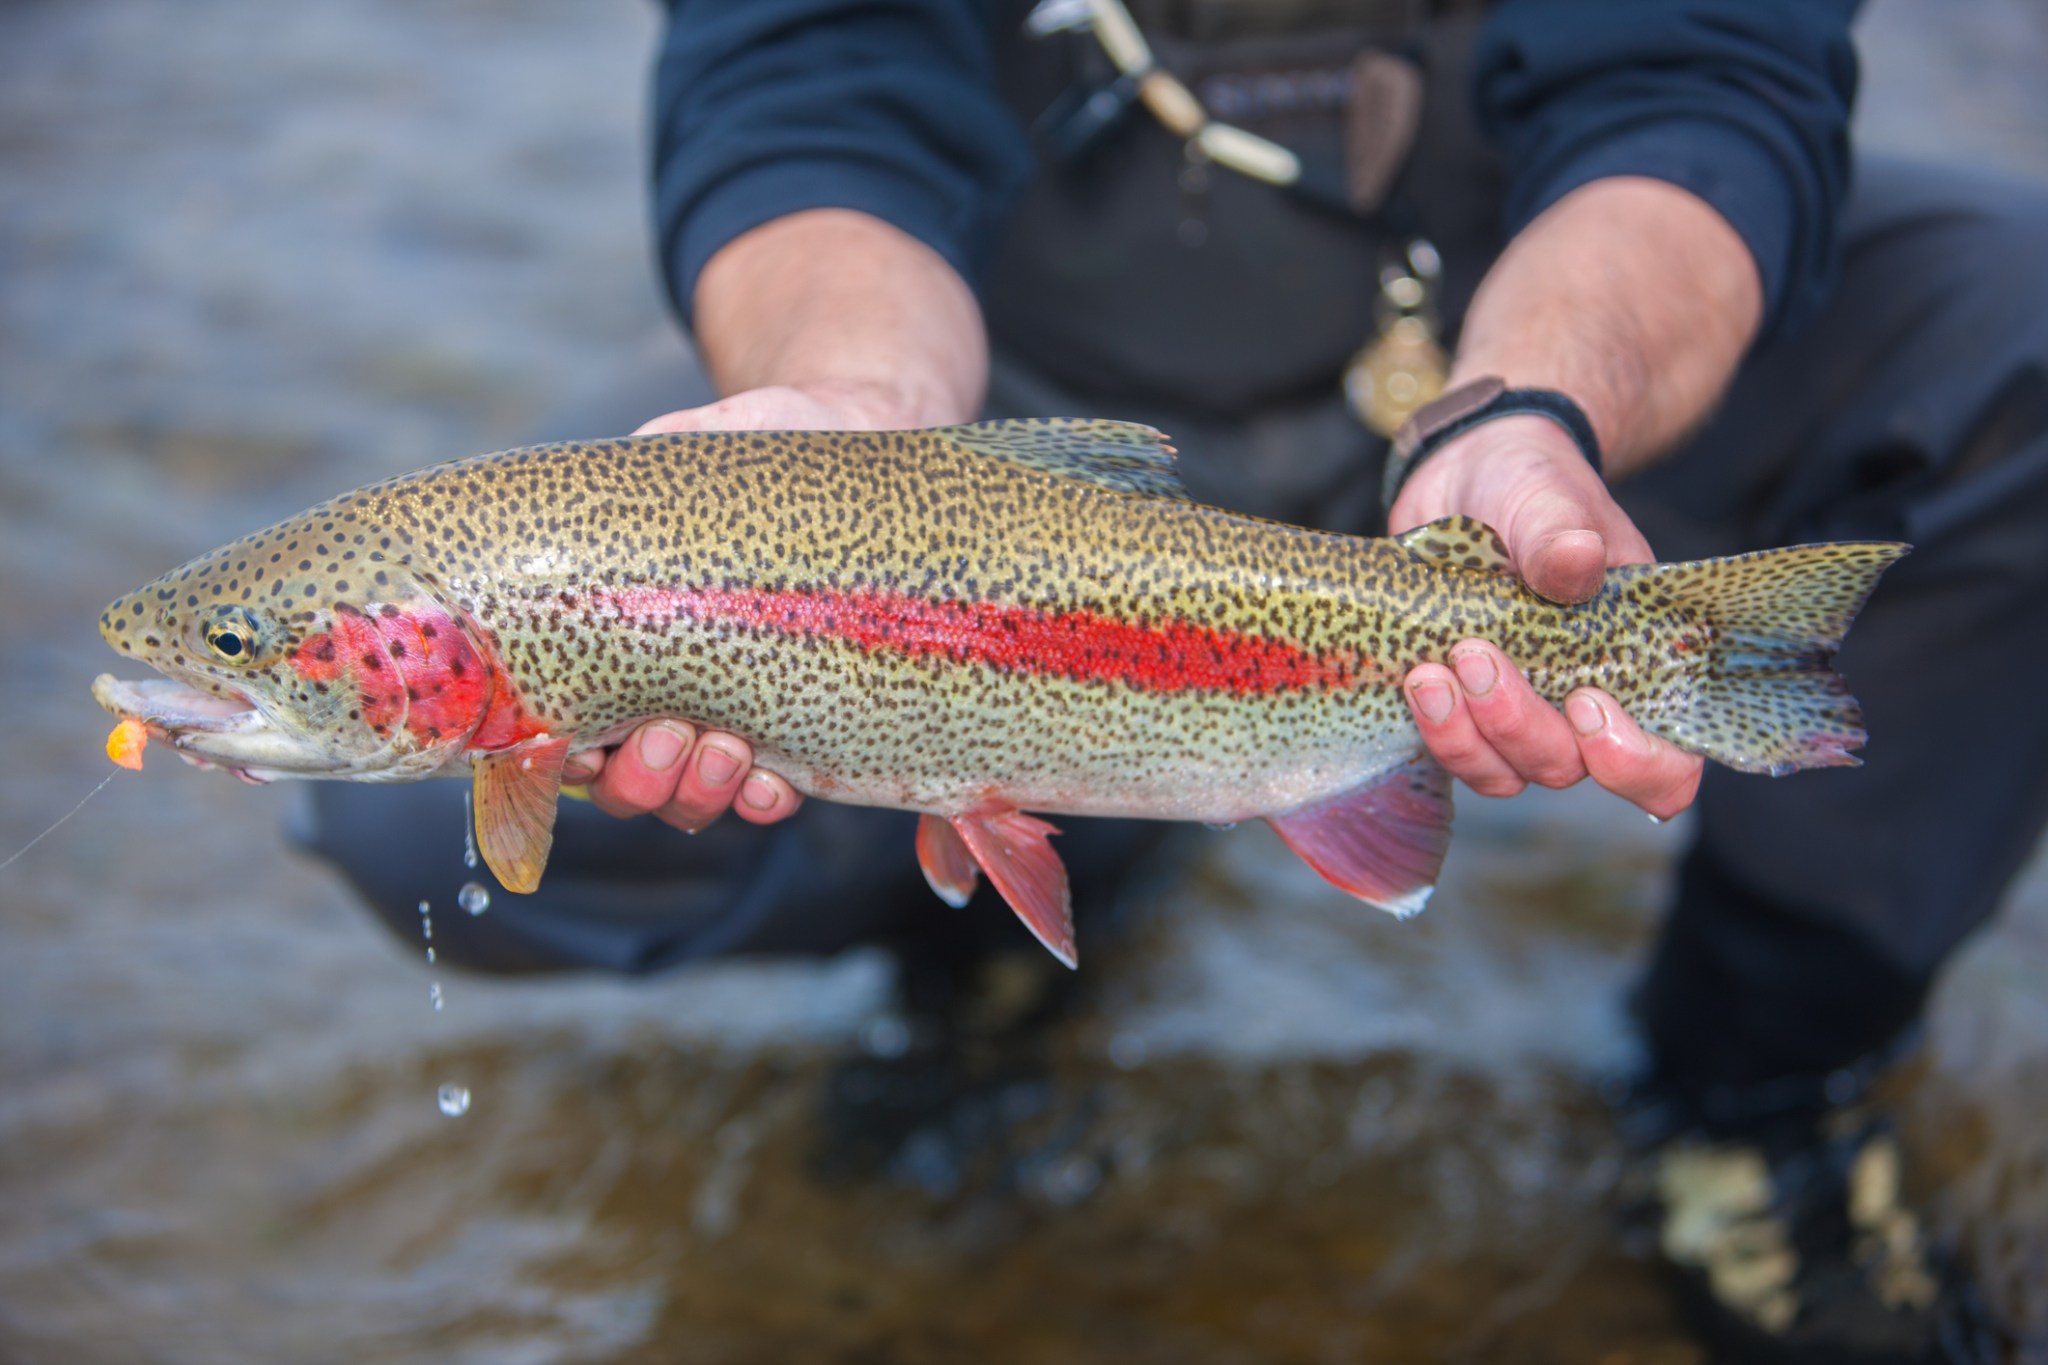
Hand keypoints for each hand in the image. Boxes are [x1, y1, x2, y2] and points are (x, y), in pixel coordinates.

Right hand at [559, 382, 914, 830]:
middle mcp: (663, 694)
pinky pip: (770, 794)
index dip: (555, 759)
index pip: (561, 731)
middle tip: (670, 731)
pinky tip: (772, 782)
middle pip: (625, 785)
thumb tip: (571, 519)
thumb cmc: (741, 449)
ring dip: (698, 791)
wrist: (842, 433)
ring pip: (690, 799)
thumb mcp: (668, 456)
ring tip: (725, 749)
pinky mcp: (802, 721)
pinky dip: (763, 801)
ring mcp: (731, 715)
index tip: (575, 745)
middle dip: (638, 778)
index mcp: (612, 646)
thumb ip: (618, 489)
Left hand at [1390, 414, 1703, 820]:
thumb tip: (1578, 560)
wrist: (1465, 477)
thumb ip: (1562, 531)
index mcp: (1638, 664)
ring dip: (1465, 738)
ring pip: (1504, 773)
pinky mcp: (1462, 710)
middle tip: (1476, 656)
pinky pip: (1453, 752)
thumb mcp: (1550, 496)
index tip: (1588, 705)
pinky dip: (1433, 729)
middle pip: (1568, 767)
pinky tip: (1413, 682)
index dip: (1635, 762)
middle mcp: (1582, 704)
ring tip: (1430, 675)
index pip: (1666, 761)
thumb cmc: (1532, 488)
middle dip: (1520, 726)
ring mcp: (1520, 713)